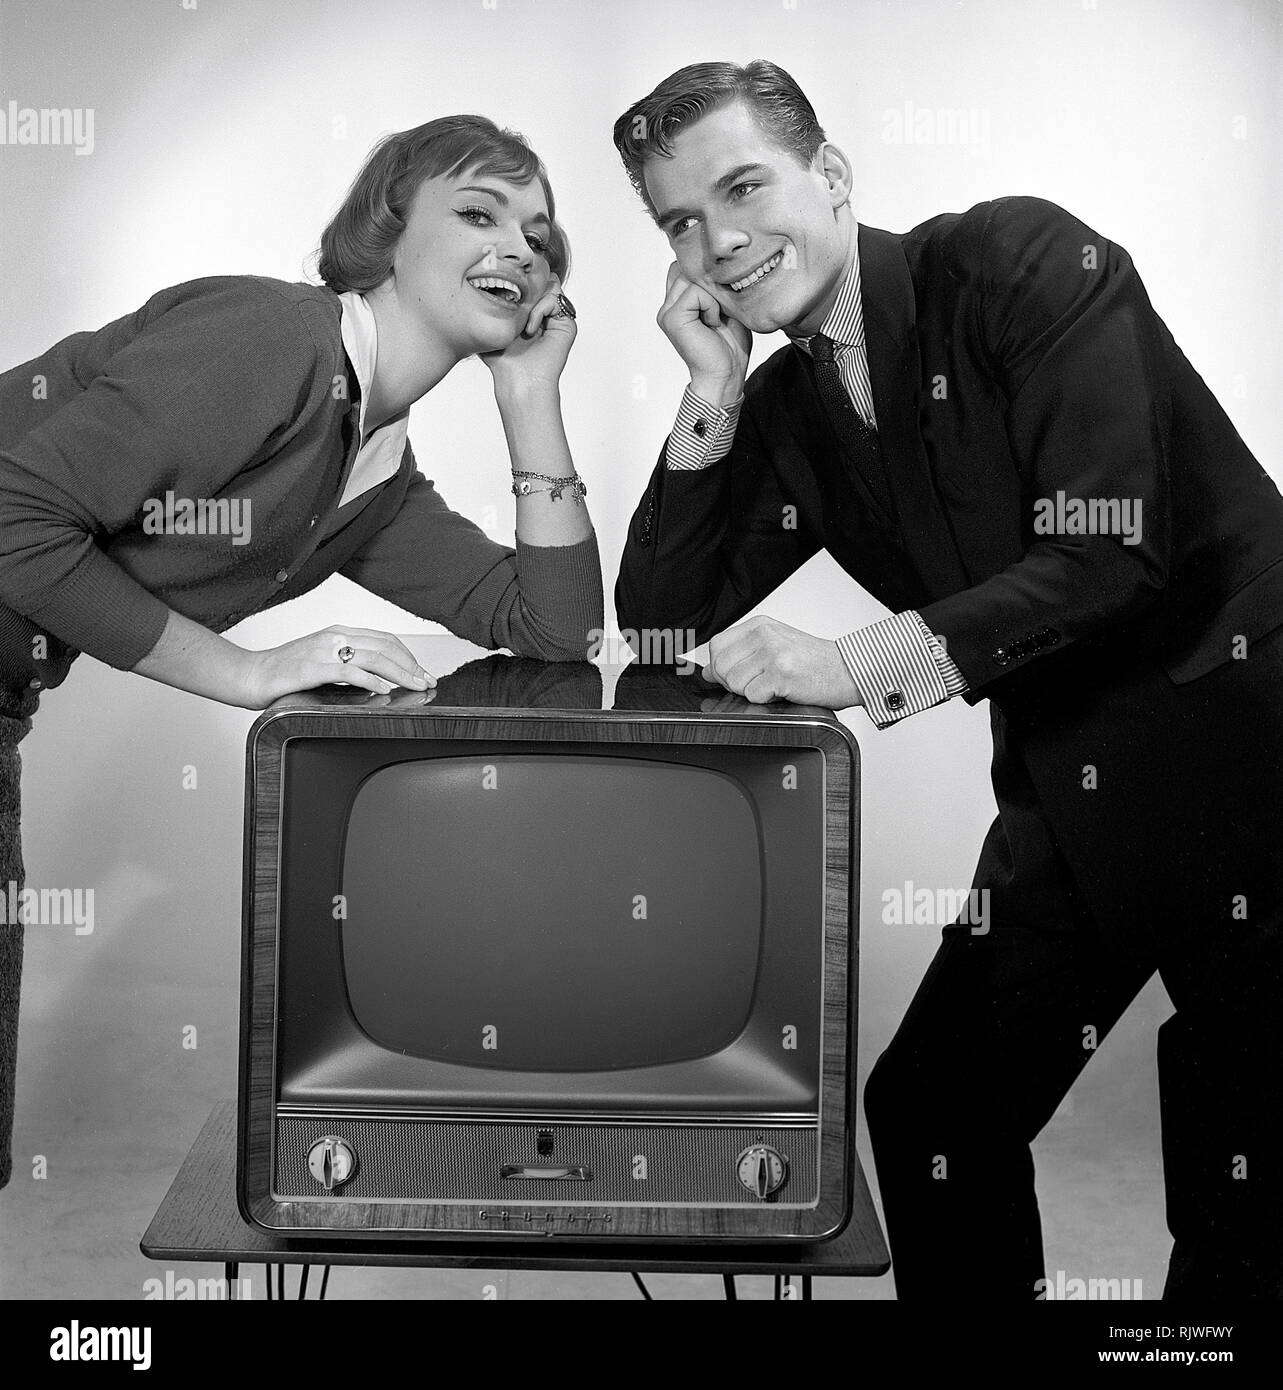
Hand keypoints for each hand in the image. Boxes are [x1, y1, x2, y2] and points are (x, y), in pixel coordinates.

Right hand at [239, 626, 434, 707]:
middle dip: (412, 665)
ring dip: (401, 673)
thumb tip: (377, 678)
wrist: (249, 675)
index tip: (422, 672)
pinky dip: (372, 680)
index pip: (384, 639)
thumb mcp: (321, 661)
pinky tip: (385, 690)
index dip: (408, 656)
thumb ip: (347, 664)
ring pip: (374, 657)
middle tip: (427, 681)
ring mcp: (325, 650)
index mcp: (338, 632)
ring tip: (416, 685)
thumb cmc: (283, 673)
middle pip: (385, 646)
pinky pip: (350, 671)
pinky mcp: (315, 666)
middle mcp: (334, 636)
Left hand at [481, 276, 575, 397]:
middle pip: (541, 282)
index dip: (520, 282)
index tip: (505, 293)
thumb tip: (482, 278)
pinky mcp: (567, 324)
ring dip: (532, 303)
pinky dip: (540, 310)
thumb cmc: (503, 359)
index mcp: (530, 313)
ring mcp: (557, 318)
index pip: (530, 283)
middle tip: (515, 309)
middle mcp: (545, 314)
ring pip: (549, 287)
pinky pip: (554, 299)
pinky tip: (530, 330)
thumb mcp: (493, 324)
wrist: (518, 379)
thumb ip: (493, 302)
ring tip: (522, 327)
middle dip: (527, 290)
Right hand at [658, 262, 750, 404]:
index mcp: (677, 302)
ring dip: (711, 297)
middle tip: (719, 315)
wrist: (726, 374)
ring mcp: (667, 312)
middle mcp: (668, 305)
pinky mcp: (672, 318)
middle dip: (710, 287)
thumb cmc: (729, 345)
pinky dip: (710, 306)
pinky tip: (712, 323)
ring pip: (692, 279)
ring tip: (715, 320)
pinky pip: (695, 293)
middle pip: (688, 269)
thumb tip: (713, 262)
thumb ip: (711, 285)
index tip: (720, 302)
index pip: (686, 267)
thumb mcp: (724, 305)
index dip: (706, 277)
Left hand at [702, 616, 861, 708]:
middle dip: (734, 683)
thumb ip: (741, 656)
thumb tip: (708, 671)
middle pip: (721, 667)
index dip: (720, 666)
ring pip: (733, 683)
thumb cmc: (814, 662)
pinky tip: (782, 691)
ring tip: (773, 685)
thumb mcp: (773, 648)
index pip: (716, 645)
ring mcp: (772, 653)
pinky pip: (752, 695)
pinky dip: (766, 700)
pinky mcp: (781, 674)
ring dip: (751, 692)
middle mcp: (764, 635)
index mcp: (759, 625)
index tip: (736, 674)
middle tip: (759, 683)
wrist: (847, 671)